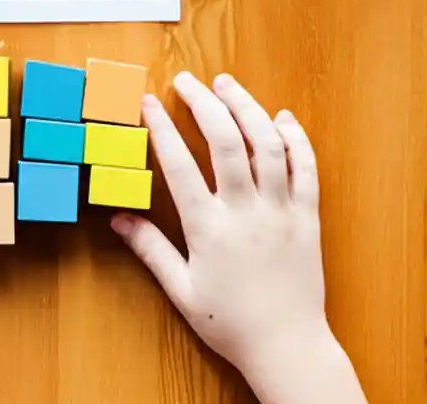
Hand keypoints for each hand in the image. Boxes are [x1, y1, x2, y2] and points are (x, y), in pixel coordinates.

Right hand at [111, 72, 363, 402]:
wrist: (287, 345)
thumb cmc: (231, 323)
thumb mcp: (181, 290)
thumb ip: (150, 250)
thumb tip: (118, 219)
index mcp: (209, 229)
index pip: (180, 166)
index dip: (162, 129)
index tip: (149, 103)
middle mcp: (246, 212)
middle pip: (225, 142)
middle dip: (204, 103)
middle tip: (187, 81)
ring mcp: (281, 211)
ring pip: (267, 145)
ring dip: (247, 107)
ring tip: (227, 84)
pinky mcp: (308, 217)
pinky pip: (306, 168)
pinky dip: (295, 138)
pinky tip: (281, 118)